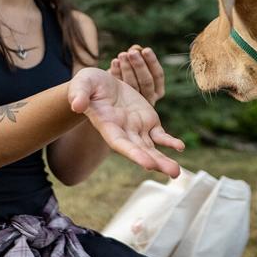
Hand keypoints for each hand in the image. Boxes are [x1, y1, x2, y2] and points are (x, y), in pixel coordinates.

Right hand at [68, 67, 183, 177]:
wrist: (100, 83)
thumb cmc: (87, 85)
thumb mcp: (81, 84)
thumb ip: (79, 94)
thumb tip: (76, 105)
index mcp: (107, 126)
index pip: (121, 144)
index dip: (134, 154)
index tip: (148, 164)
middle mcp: (124, 132)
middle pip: (141, 151)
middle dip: (156, 162)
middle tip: (173, 173)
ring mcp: (137, 128)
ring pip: (152, 147)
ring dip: (164, 160)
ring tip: (176, 173)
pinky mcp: (148, 121)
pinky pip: (160, 135)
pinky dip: (169, 141)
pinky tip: (179, 147)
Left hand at [109, 45, 166, 104]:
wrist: (111, 87)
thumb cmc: (127, 72)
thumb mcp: (133, 63)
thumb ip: (137, 55)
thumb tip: (136, 48)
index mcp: (157, 90)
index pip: (158, 76)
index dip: (152, 62)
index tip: (146, 50)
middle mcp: (149, 98)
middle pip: (147, 82)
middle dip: (140, 66)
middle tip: (132, 53)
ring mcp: (135, 102)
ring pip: (134, 86)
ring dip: (128, 68)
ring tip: (122, 54)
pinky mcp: (122, 101)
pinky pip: (121, 88)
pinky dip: (118, 73)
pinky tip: (115, 62)